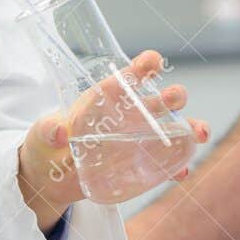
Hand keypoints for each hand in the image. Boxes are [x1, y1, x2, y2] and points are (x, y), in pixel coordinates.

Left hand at [16, 49, 208, 227]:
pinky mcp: (136, 164)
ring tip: (200, 133)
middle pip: (156, 100)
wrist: (47, 179)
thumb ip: (47, 129)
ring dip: (187, 128)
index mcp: (103, 100)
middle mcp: (125, 116)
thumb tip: (59, 131)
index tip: (153, 60)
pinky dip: (175, 167)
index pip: (127, 78)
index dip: (142, 66)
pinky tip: (182, 171)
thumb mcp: (40, 136)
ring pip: (169, 129)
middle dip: (172, 96)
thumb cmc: (44, 148)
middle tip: (176, 98)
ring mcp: (134, 140)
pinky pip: (163, 165)